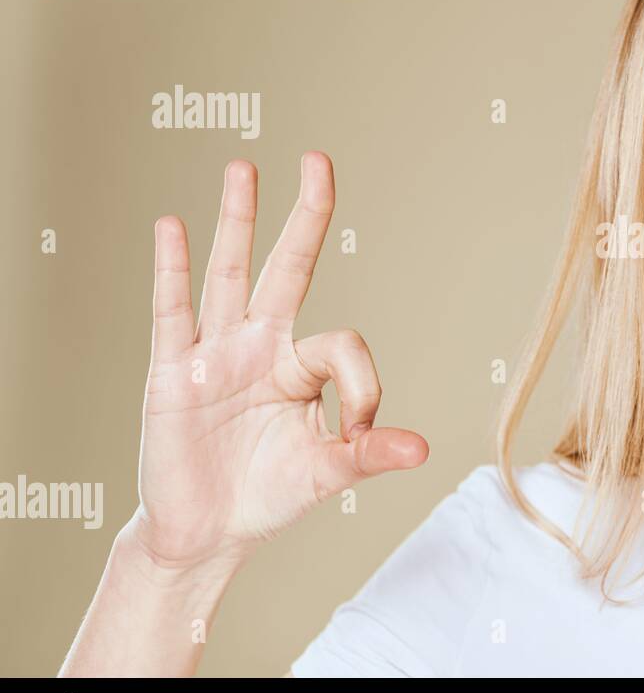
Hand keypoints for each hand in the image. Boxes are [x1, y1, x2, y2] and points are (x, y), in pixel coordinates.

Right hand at [130, 152, 427, 568]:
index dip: (363, 387)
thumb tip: (423, 449)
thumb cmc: (267, 495)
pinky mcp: (172, 374)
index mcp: (302, 367)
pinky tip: (171, 225)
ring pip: (230, 275)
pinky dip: (171, 269)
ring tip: (244, 167)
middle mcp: (261, 347)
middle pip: (288, 267)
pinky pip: (172, 312)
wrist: (205, 532)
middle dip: (305, 217)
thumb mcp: (324, 475)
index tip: (362, 431)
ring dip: (238, 222)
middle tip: (318, 159)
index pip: (344, 345)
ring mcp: (216, 354)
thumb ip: (366, 454)